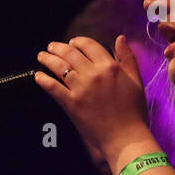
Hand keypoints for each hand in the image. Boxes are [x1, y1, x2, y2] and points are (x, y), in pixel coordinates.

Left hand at [35, 35, 154, 165]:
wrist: (126, 137)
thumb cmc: (134, 111)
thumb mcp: (136, 81)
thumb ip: (128, 58)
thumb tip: (120, 38)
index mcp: (110, 67)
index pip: (89, 45)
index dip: (78, 41)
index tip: (72, 42)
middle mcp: (93, 74)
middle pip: (71, 54)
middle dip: (58, 48)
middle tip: (51, 47)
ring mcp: (81, 88)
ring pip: (60, 67)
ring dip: (48, 59)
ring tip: (42, 56)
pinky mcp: (71, 103)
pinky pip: (53, 87)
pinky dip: (43, 80)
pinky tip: (38, 76)